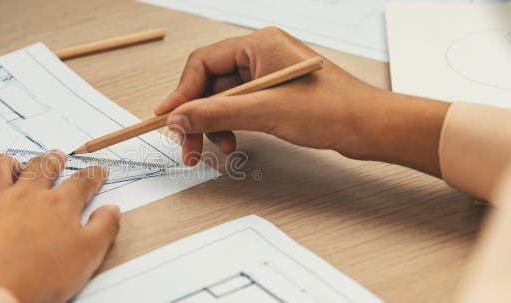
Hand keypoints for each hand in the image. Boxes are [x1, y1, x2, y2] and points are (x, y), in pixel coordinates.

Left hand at [0, 151, 120, 302]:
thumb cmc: (41, 276)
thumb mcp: (88, 256)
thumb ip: (103, 229)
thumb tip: (112, 211)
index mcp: (59, 205)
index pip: (81, 182)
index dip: (92, 176)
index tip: (97, 173)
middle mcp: (27, 196)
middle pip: (41, 167)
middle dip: (51, 160)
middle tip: (56, 158)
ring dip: (9, 162)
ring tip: (15, 164)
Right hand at [156, 27, 449, 175]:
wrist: (370, 127)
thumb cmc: (332, 109)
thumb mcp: (264, 112)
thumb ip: (215, 113)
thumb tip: (178, 118)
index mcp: (259, 44)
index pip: (203, 63)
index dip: (181, 92)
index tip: (167, 118)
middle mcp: (261, 54)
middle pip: (209, 81)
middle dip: (196, 113)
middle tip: (187, 143)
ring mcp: (268, 73)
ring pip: (222, 97)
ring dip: (212, 123)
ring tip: (215, 147)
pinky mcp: (274, 92)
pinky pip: (239, 105)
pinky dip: (229, 124)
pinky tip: (231, 140)